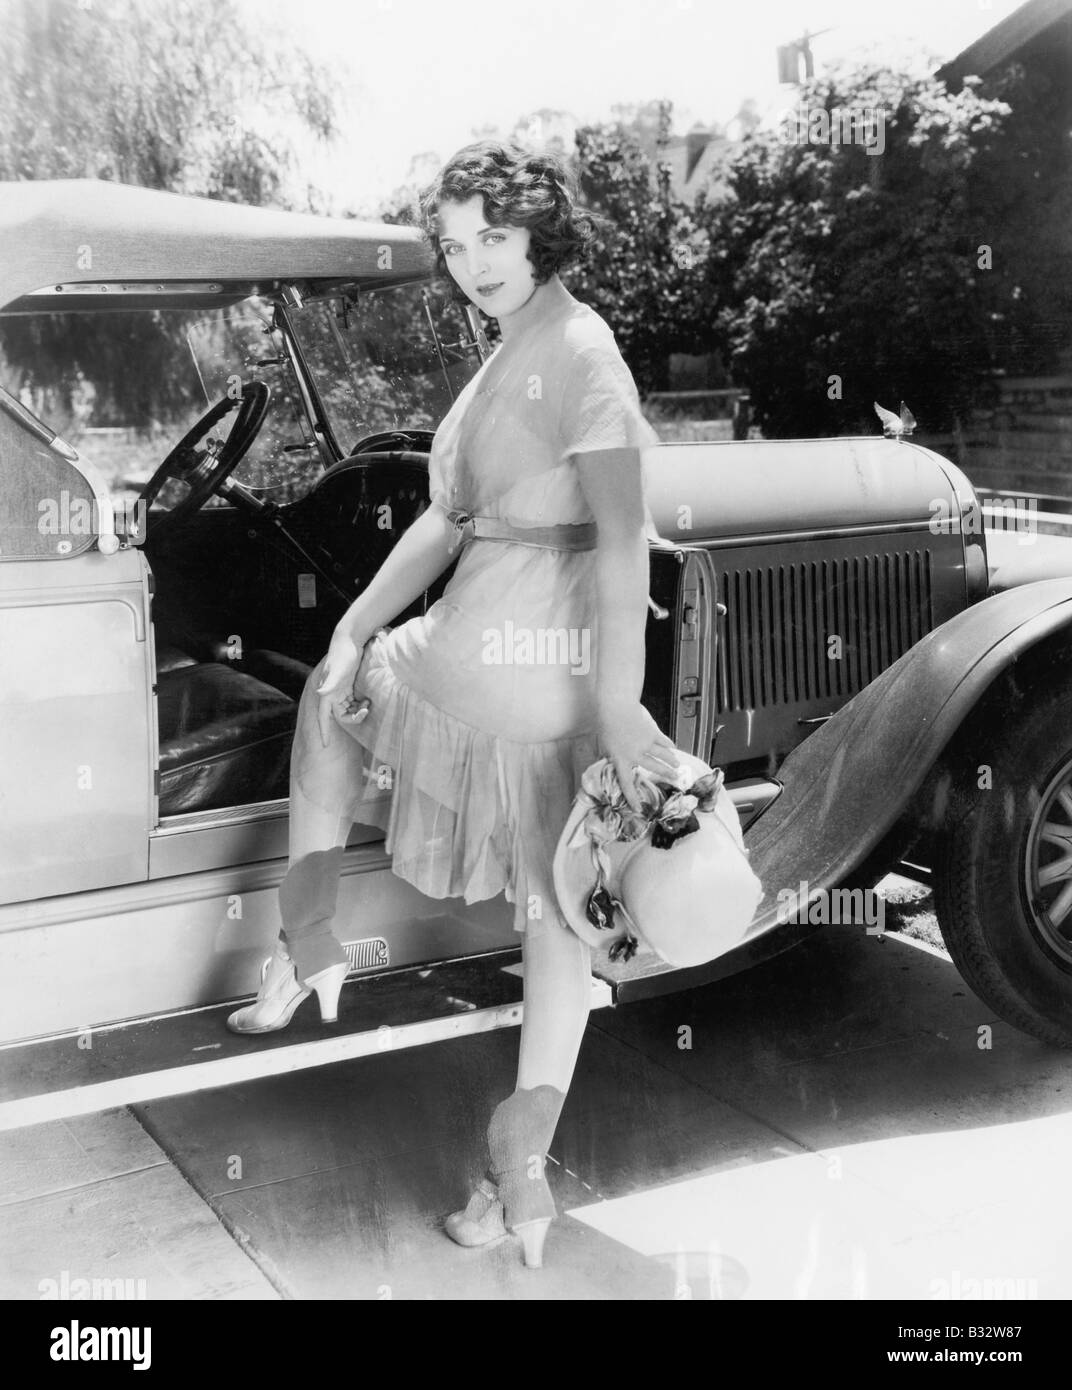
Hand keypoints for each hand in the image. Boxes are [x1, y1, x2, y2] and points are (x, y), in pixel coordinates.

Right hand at [316, 627, 370, 747]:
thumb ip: (330, 683)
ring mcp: (340, 690)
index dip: (324, 731)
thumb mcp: (338, 671)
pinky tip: (367, 700)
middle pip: (340, 715)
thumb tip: (320, 692)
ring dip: (357, 711)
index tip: (325, 745)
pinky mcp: (348, 685)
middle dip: (352, 718)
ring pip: (347, 709)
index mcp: (327, 693)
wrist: (349, 639)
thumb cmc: (343, 654)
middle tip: (365, 713)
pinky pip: (352, 701)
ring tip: (367, 705)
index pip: (323, 717)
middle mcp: (332, 694)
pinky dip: (359, 704)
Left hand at [597, 699, 679, 811]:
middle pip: (654, 768)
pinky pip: (663, 741)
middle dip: (666, 774)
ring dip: (671, 761)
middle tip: (674, 778)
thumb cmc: (606, 723)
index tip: (638, 808)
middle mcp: (636, 755)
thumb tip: (606, 761)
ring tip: (677, 765)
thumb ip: (608, 754)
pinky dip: (669, 745)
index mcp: (621, 760)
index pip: (626, 783)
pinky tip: (673, 747)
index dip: (632, 797)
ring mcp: (646, 744)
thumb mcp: (603, 743)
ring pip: (663, 755)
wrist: (616, 706)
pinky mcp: (653, 732)